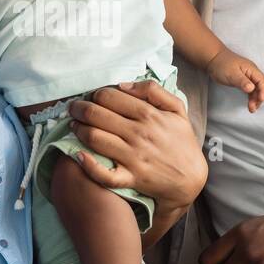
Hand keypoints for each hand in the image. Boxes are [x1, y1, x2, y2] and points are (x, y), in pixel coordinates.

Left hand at [66, 79, 206, 230]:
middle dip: (79, 109)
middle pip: (96, 115)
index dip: (95, 94)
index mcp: (149, 114)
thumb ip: (154, 91)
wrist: (190, 178)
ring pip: (94, 138)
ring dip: (78, 130)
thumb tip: (124, 85)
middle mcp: (138, 134)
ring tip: (74, 126)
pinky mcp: (130, 178)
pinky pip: (104, 174)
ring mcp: (133, 157)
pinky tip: (78, 155)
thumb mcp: (178, 109)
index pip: (109, 97)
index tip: (91, 97)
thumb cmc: (182, 142)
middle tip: (73, 109)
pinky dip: (88, 165)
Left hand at [208, 48, 263, 111]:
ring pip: (256, 89)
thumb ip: (242, 81)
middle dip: (259, 97)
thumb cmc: (222, 64)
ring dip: (255, 99)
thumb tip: (251, 88)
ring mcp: (248, 77)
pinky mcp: (243, 80)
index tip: (259, 100)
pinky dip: (251, 97)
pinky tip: (249, 103)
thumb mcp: (232, 74)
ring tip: (252, 109)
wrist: (213, 59)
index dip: (262, 91)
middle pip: (261, 86)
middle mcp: (252, 73)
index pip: (262, 81)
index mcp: (252, 69)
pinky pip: (250, 89)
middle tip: (253, 108)